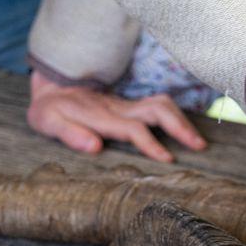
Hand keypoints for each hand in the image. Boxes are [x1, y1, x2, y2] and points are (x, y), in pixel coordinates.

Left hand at [27, 70, 206, 161]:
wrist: (51, 85)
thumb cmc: (49, 109)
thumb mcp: (46, 121)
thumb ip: (69, 134)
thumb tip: (95, 148)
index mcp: (99, 115)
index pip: (132, 128)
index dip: (151, 143)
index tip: (167, 160)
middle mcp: (118, 108)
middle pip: (157, 109)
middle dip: (180, 127)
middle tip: (200, 147)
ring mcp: (127, 105)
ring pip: (162, 105)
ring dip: (183, 121)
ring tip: (199, 142)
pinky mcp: (132, 106)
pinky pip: (160, 107)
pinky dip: (178, 118)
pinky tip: (187, 133)